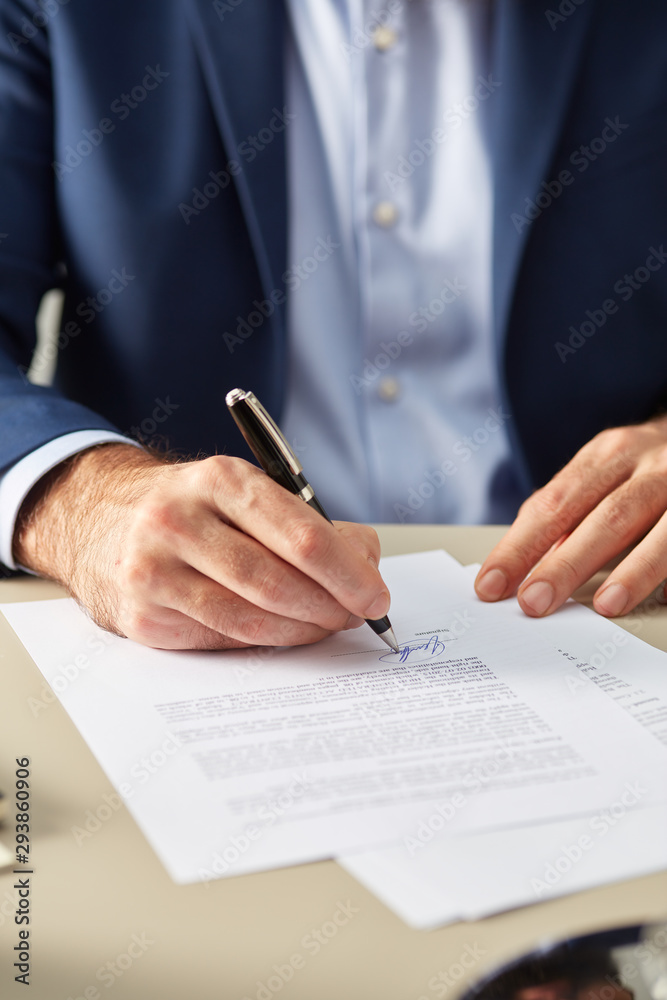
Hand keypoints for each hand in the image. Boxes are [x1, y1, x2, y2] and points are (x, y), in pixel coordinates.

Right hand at [14, 445, 388, 648]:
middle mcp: (178, 521)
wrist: (102, 518)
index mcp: (219, 480)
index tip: (375, 596)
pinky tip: (282, 632)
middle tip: (356, 616)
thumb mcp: (245, 491)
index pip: (302, 536)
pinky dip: (262, 641)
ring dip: (301, 631)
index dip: (348, 574)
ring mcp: (154, 572)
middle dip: (330, 607)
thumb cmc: (193, 507)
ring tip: (326, 625)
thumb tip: (365, 564)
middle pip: (277, 583)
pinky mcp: (142, 617)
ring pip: (250, 619)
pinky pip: (220, 640)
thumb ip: (309, 523)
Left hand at [474, 417, 666, 617]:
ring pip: (661, 530)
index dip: (520, 546)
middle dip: (566, 563)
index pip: (554, 503)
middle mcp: (649, 463)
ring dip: (632, 570)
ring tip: (605, 606)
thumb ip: (566, 515)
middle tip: (534, 602)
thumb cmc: (645, 467)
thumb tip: (521, 567)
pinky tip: (666, 597)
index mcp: (607, 455)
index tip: (492, 584)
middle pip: (604, 516)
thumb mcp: (603, 476)